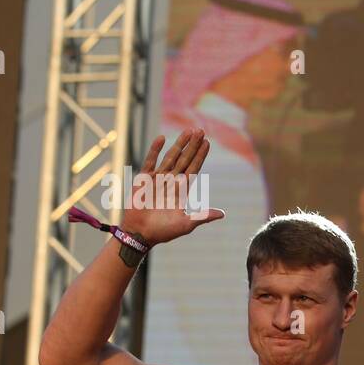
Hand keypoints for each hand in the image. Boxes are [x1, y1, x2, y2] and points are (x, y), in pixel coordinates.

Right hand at [121, 128, 223, 245]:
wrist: (141, 234)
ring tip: (188, 131)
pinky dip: (155, 150)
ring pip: (170, 157)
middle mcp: (171, 182)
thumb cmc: (164, 231)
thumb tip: (222, 214)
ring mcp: (158, 179)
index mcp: (182, 191)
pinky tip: (162, 138)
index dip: (200, 156)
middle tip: (201, 130)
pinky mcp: (143, 180)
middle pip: (185, 159)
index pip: (194, 169)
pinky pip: (150, 162)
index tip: (207, 143)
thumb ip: (202, 216)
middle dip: (192, 146)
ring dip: (179, 144)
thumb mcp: (186, 224)